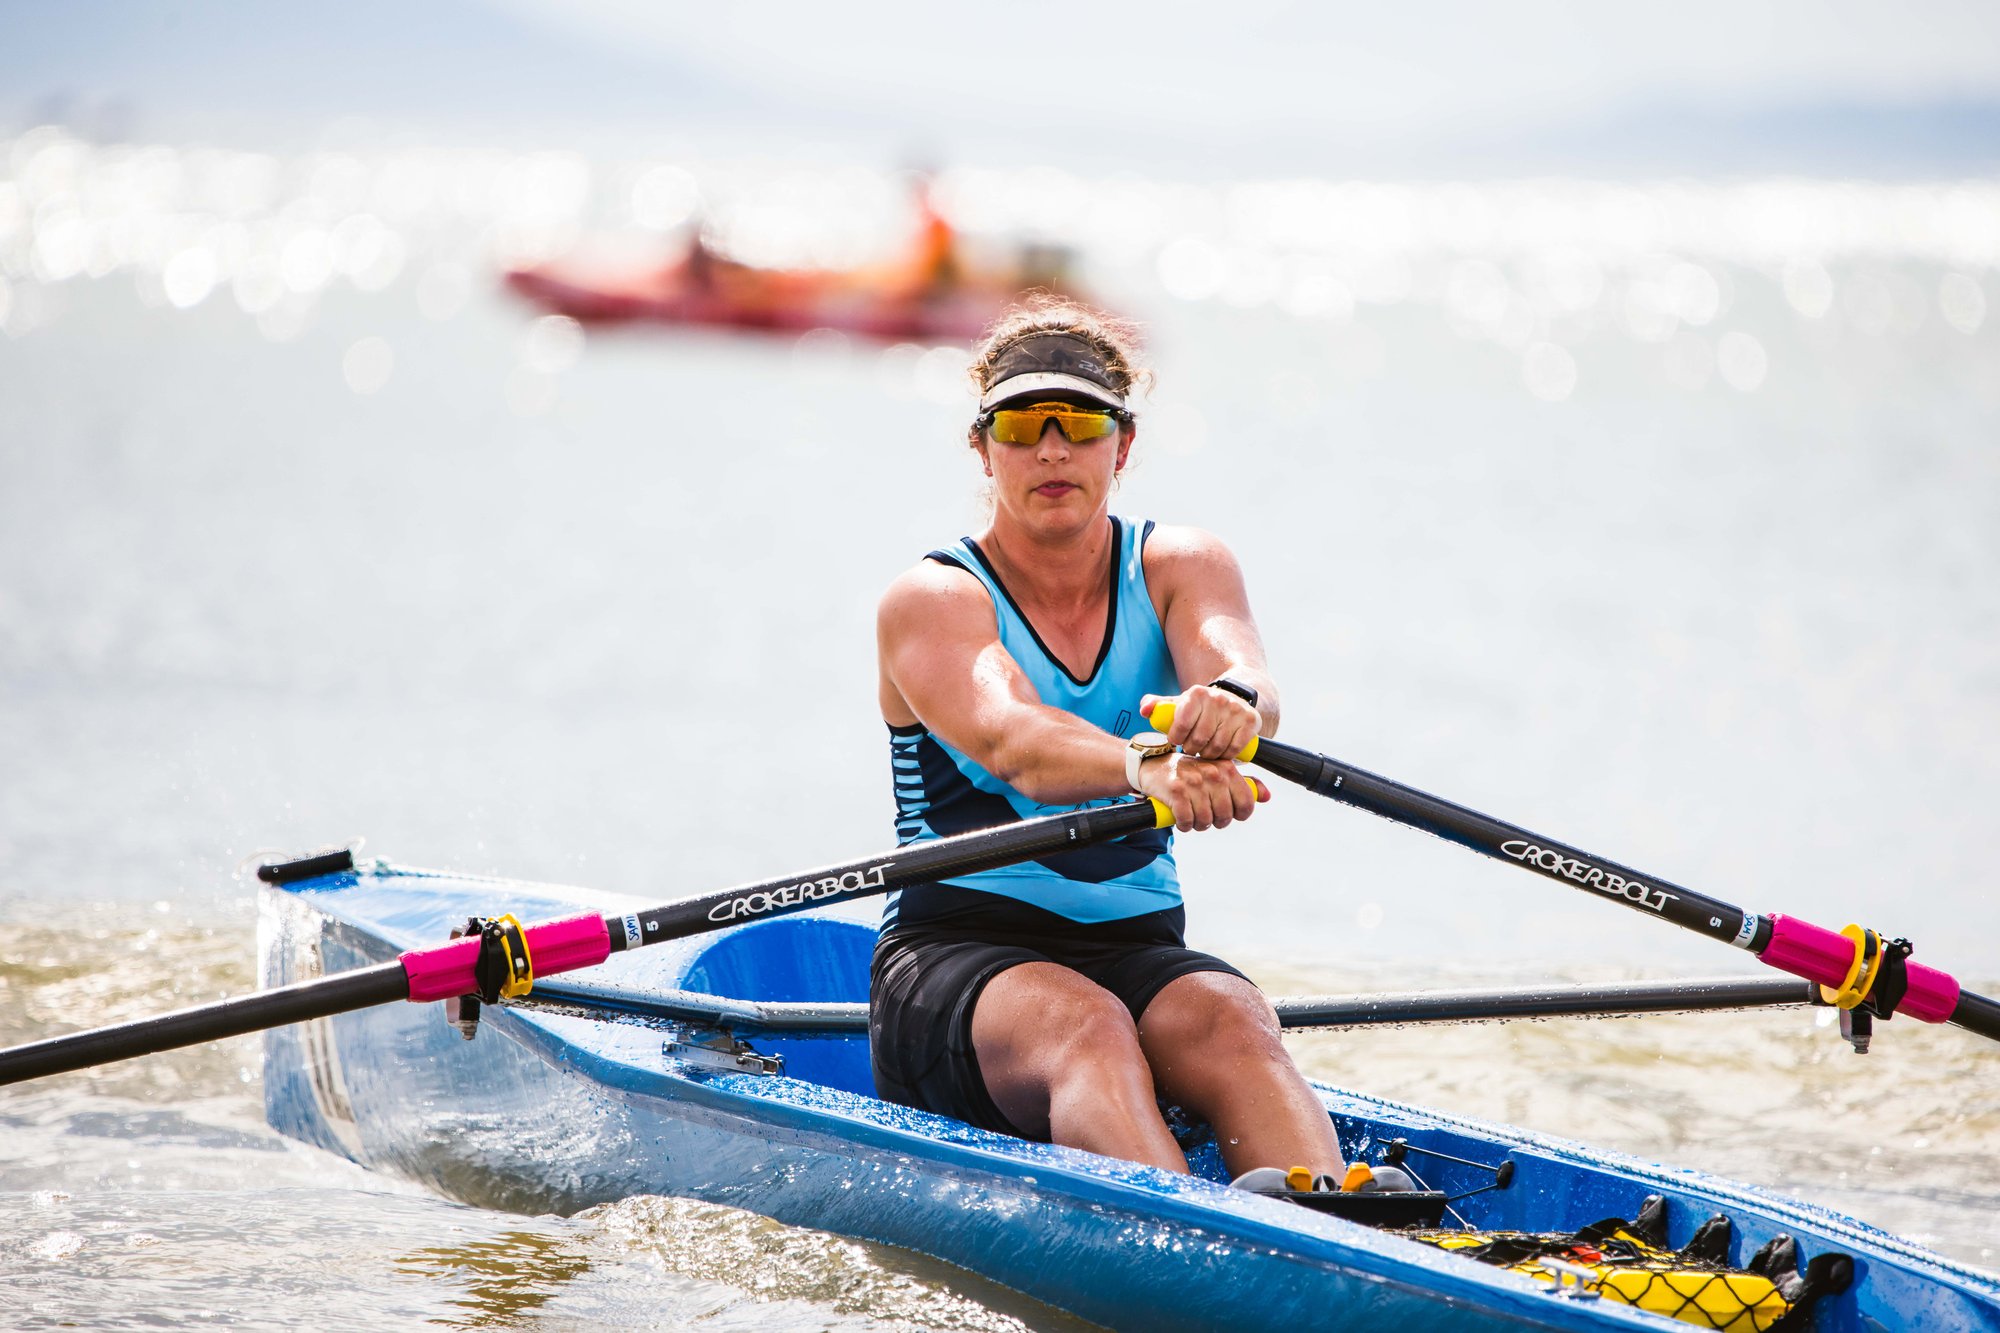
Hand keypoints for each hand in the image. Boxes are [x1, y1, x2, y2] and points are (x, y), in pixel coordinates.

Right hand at [1135, 751, 1269, 831]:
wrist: (1154, 766)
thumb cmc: (1190, 773)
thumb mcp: (1218, 773)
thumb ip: (1243, 785)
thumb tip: (1267, 797)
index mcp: (1226, 768)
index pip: (1246, 802)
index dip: (1239, 815)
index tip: (1229, 815)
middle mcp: (1212, 773)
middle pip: (1225, 816)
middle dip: (1216, 822)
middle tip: (1206, 816)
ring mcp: (1193, 782)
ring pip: (1205, 820)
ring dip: (1198, 824)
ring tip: (1193, 816)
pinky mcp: (1176, 791)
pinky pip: (1187, 820)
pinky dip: (1184, 825)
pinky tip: (1181, 819)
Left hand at [1142, 686, 1258, 760]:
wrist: (1235, 697)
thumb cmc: (1201, 706)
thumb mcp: (1179, 703)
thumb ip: (1158, 706)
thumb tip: (1144, 710)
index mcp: (1196, 693)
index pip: (1181, 724)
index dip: (1177, 738)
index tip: (1177, 741)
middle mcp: (1217, 699)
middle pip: (1200, 738)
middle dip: (1192, 749)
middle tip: (1191, 750)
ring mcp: (1235, 710)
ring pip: (1217, 746)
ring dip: (1208, 755)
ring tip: (1204, 752)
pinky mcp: (1250, 721)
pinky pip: (1235, 748)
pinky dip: (1226, 755)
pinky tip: (1221, 752)